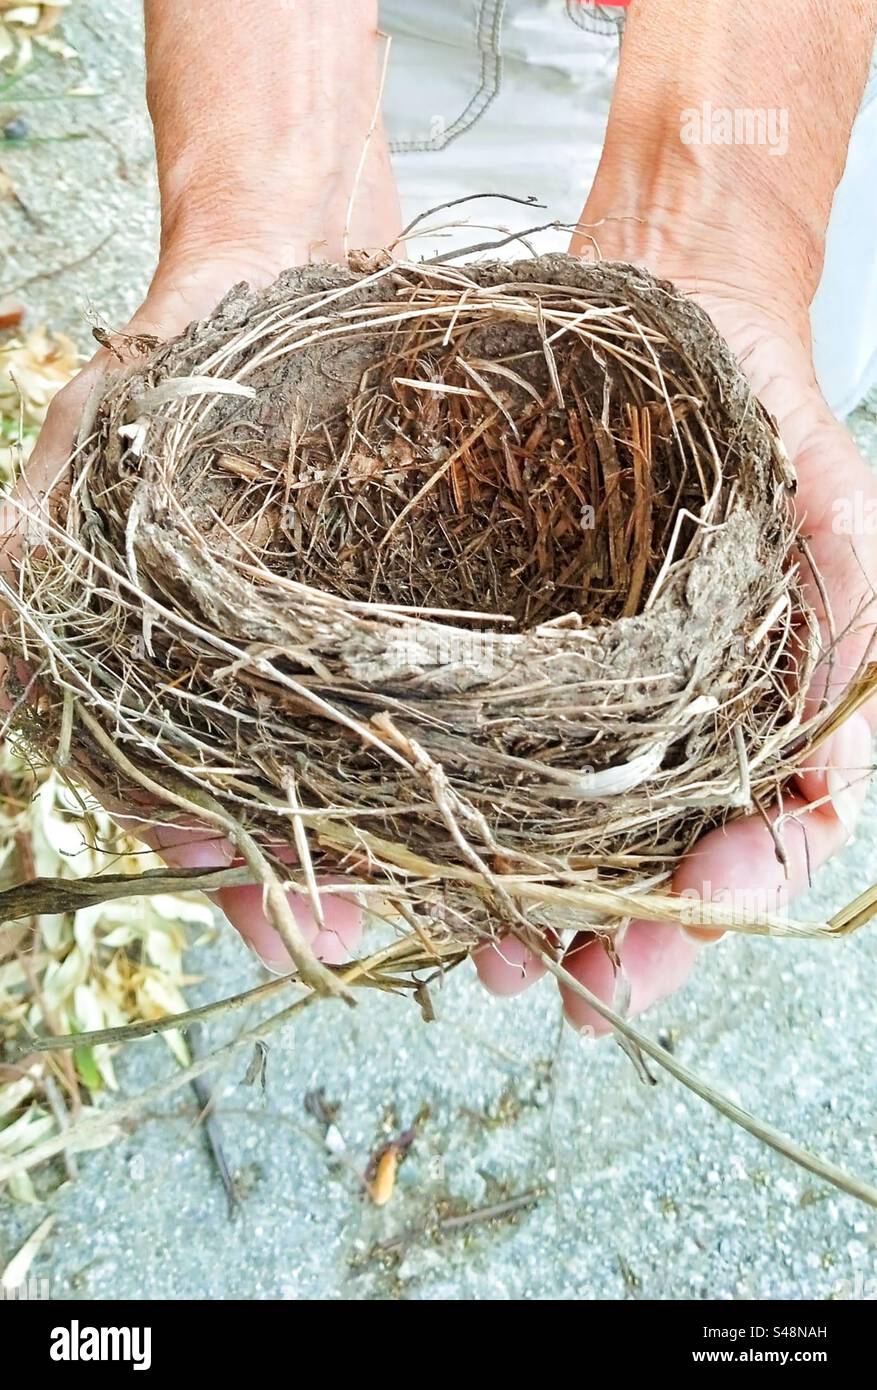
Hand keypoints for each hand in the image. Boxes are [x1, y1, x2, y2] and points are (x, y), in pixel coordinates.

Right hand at [3, 138, 401, 969]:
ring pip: (360, 774)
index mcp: (161, 655)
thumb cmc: (190, 332)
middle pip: (278, 811)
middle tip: (374, 938)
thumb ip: (52, 521)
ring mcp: (331, 640)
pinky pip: (432, 701)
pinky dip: (458, 757)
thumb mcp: (108, 421)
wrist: (304, 246)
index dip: (216, 861)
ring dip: (398, 847)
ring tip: (458, 912)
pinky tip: (508, 804)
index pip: (174, 793)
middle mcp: (247, 666)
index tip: (270, 917)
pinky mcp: (409, 604)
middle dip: (318, 884)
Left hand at [475, 232, 876, 1030]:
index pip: (761, 850)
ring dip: (536, 918)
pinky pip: (484, 763)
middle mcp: (674, 740)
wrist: (679, 325)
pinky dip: (465, 828)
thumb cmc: (774, 430)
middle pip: (654, 880)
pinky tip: (436, 869)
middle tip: (584, 987)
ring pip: (563, 848)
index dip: (732, 898)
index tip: (692, 910)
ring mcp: (586, 711)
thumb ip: (852, 654)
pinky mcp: (505, 671)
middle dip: (624, 946)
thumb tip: (833, 790)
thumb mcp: (845, 535)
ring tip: (499, 964)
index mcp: (762, 729)